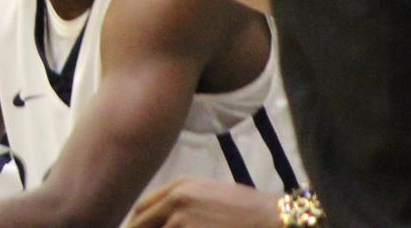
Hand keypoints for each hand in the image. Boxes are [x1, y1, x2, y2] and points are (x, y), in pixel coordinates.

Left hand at [127, 177, 282, 226]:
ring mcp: (181, 220)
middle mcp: (175, 200)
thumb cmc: (247, 210)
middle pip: (140, 224)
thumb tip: (166, 221)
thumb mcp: (210, 195)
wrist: (272, 218)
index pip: (142, 208)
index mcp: (179, 187)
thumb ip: (183, 204)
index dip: (137, 224)